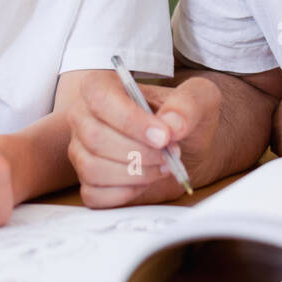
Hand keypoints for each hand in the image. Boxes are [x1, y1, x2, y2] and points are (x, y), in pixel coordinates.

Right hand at [67, 72, 221, 208]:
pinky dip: (125, 193)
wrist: (188, 147)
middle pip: (95, 137)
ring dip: (136, 174)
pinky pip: (94, 194)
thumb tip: (172, 124)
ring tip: (163, 166)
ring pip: (92, 168)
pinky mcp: (88, 182)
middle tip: (170, 152)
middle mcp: (84, 117)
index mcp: (103, 87)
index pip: (101, 100)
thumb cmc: (185, 118)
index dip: (130, 120)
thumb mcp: (199, 99)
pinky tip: (146, 181)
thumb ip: (188, 104)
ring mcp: (81, 150)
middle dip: (139, 152)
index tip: (163, 136)